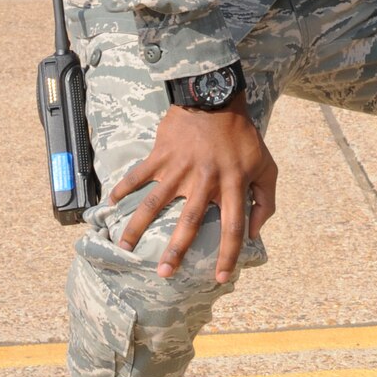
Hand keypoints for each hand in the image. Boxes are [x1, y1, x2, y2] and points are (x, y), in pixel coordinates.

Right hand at [110, 95, 277, 282]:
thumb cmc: (243, 137)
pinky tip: (109, 204)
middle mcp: (205, 180)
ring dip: (137, 226)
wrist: (216, 98)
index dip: (228, 255)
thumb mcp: (267, 167)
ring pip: (154, 203)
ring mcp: (179, 167)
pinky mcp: (161, 154)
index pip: (232, 227)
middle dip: (176, 250)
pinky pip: (138, 175)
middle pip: (189, 222)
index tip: (220, 278)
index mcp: (232, 184)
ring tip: (124, 247)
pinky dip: (122, 188)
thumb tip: (255, 233)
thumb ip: (266, 201)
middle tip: (164, 274)